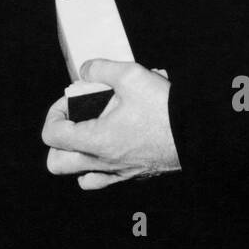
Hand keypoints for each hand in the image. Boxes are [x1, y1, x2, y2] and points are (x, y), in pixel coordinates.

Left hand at [41, 60, 180, 189]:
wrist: (197, 133)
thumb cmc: (165, 108)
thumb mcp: (130, 76)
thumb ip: (101, 69)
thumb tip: (85, 70)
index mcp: (96, 141)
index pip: (52, 135)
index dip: (53, 114)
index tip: (68, 101)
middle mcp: (102, 163)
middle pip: (56, 164)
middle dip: (58, 140)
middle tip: (74, 120)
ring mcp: (118, 173)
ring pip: (79, 176)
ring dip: (77, 156)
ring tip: (90, 134)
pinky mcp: (134, 176)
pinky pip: (104, 179)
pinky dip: (99, 165)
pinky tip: (112, 143)